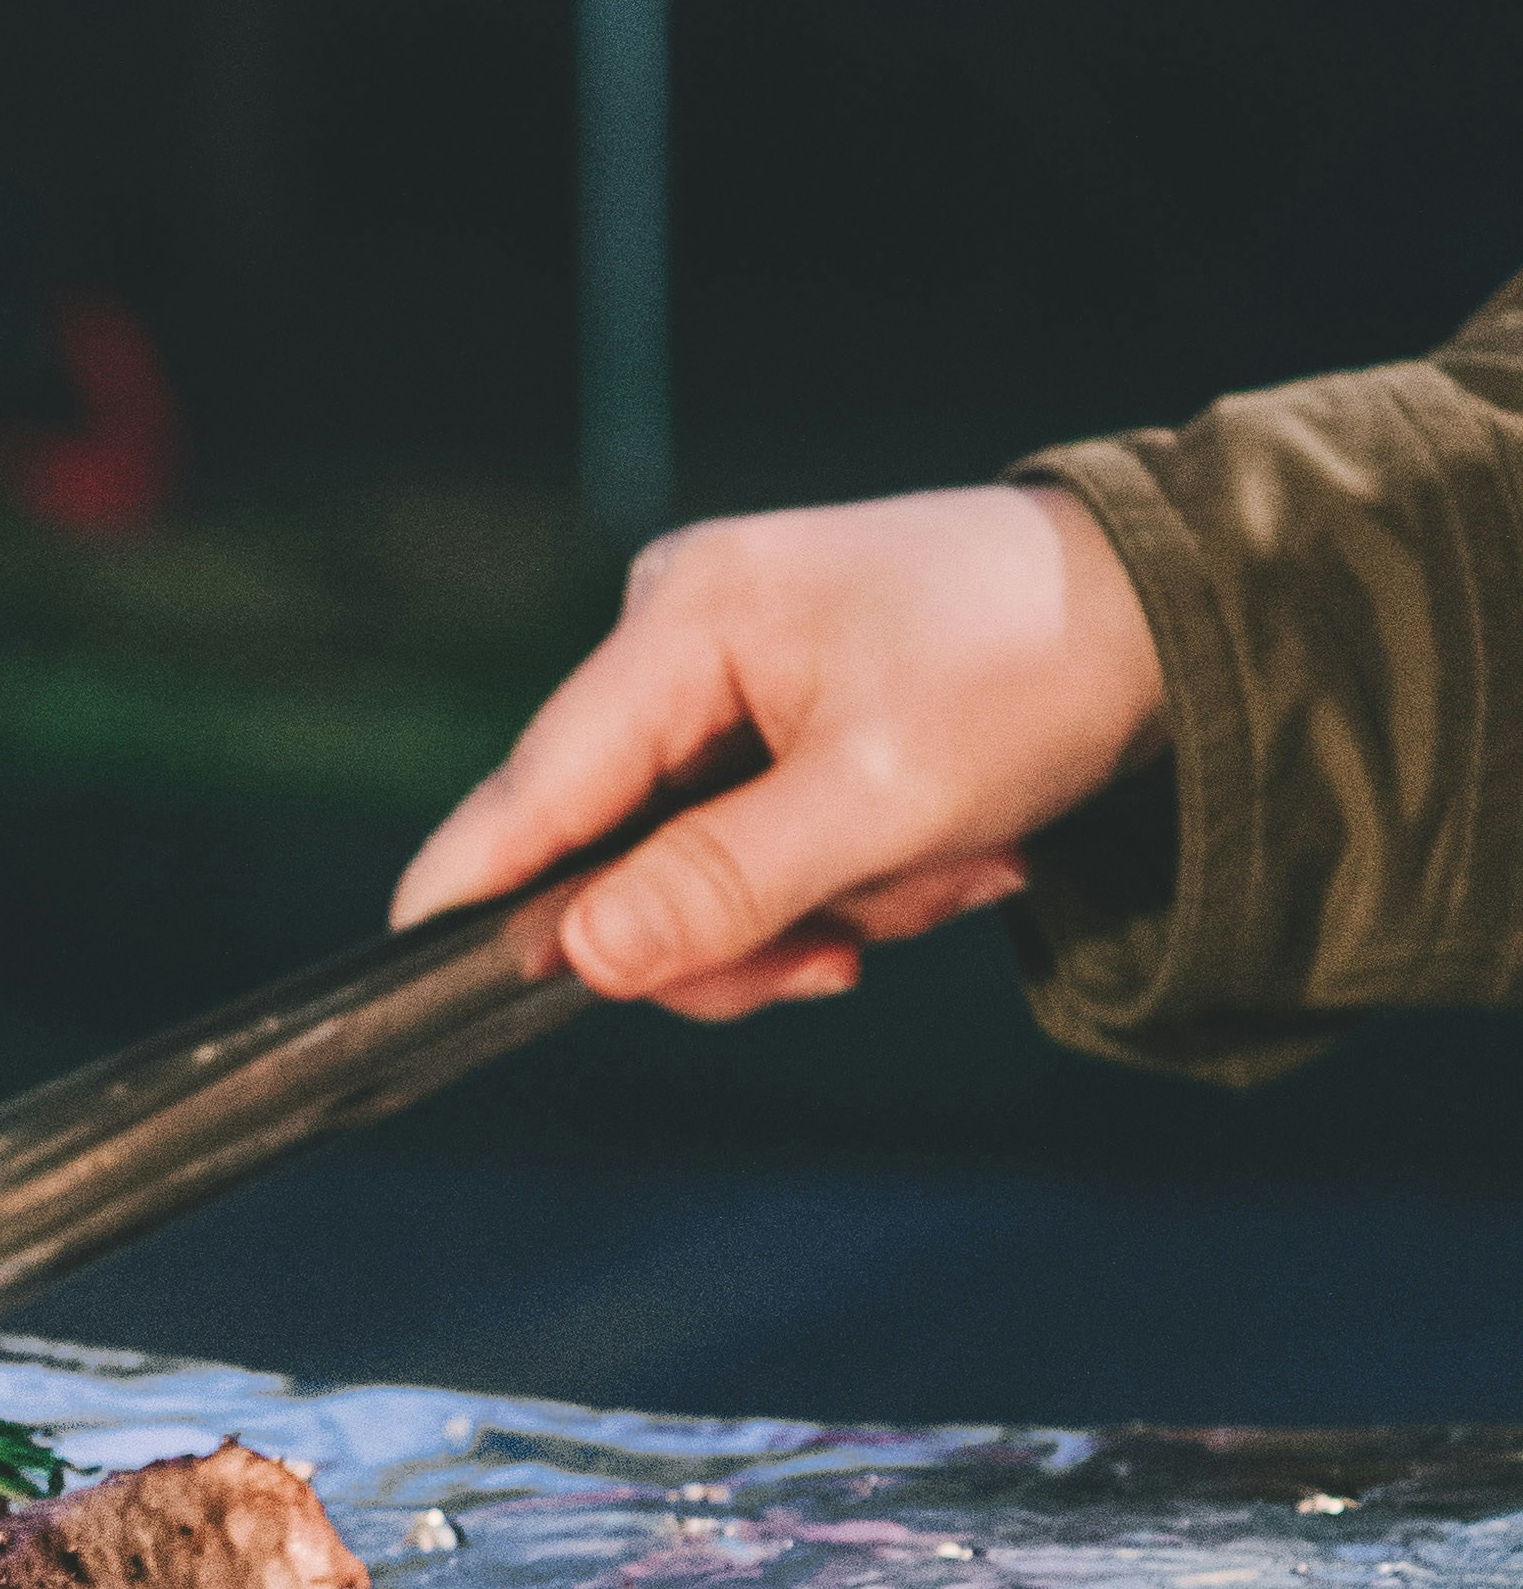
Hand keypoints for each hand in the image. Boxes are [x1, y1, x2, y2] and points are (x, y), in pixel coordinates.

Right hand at [388, 482, 1166, 1019]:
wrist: (1175, 612)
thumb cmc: (1030, 675)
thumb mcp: (879, 804)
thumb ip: (719, 885)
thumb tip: (578, 955)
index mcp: (686, 623)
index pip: (535, 786)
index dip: (475, 891)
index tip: (412, 975)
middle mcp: (683, 634)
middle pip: (618, 854)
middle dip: (737, 927)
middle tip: (844, 954)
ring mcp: (732, 674)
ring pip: (700, 869)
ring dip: (815, 909)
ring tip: (937, 876)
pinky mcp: (784, 710)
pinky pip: (763, 843)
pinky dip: (847, 878)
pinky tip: (934, 856)